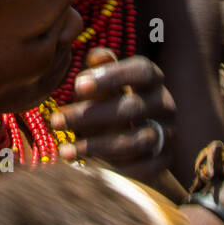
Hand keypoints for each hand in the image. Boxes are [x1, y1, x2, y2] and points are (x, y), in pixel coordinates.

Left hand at [53, 48, 175, 182]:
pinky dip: (114, 168)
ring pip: (137, 141)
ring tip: (64, 150)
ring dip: (97, 146)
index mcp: (152, 79)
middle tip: (56, 120)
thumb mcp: (104, 83)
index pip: (141, 71)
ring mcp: (167, 133)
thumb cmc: (112, 100)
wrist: (136, 139)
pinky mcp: (163, 160)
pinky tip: (88, 164)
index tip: (78, 85)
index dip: (112, 76)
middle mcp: (164, 104)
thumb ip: (99, 68)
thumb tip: (96, 56)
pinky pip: (143, 168)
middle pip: (132, 108)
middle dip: (91, 115)